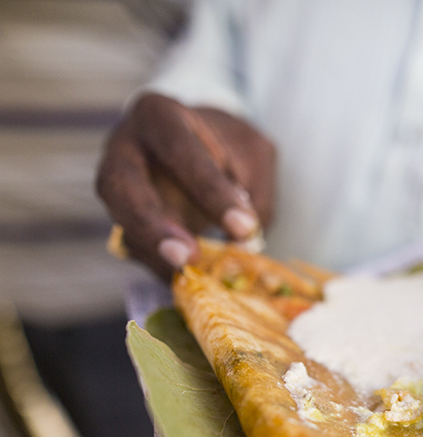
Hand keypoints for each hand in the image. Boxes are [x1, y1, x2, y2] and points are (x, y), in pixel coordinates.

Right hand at [96, 93, 275, 277]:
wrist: (201, 145)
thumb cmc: (228, 146)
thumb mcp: (253, 153)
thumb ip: (253, 189)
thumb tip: (245, 238)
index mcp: (159, 116)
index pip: (181, 153)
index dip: (211, 192)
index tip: (244, 227)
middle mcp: (125, 149)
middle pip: (122, 187)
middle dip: (153, 226)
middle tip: (187, 258)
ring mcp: (116, 187)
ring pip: (122, 223)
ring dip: (155, 255)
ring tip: (188, 276)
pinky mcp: (123, 221)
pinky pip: (134, 248)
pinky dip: (160, 267)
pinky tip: (187, 282)